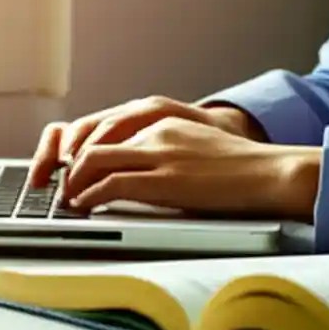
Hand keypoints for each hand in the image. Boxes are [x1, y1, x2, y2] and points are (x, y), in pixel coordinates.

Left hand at [59, 117, 319, 219]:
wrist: (270, 173)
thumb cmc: (241, 172)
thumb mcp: (197, 150)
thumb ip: (167, 155)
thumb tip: (139, 179)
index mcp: (164, 123)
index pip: (107, 130)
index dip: (81, 149)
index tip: (70, 167)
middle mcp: (157, 132)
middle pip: (94, 141)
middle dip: (68, 164)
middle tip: (57, 185)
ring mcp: (160, 154)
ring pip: (95, 160)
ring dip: (74, 181)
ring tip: (66, 199)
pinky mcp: (166, 179)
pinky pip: (113, 183)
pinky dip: (91, 196)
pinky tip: (84, 207)